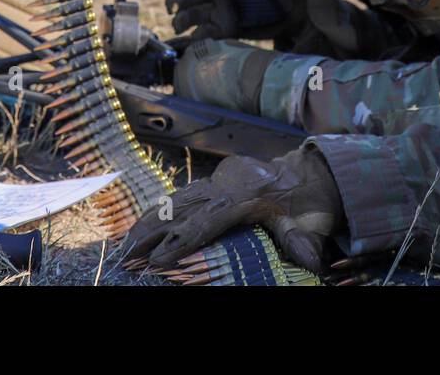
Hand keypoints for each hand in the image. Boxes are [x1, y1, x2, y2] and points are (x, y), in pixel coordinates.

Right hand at [120, 148, 342, 271]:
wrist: (311, 173)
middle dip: (150, 232)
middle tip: (126, 256)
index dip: (180, 241)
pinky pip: (183, 195)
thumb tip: (313, 266)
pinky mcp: (216, 179)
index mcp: (246, 195)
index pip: (205, 222)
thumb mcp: (309, 226)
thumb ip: (302, 245)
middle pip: (181, 207)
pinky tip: (146, 227)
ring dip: (150, 222)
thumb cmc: (309, 203)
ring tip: (126, 245)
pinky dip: (162, 211)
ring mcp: (220, 178)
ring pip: (177, 199)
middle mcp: (227, 184)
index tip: (156, 260)